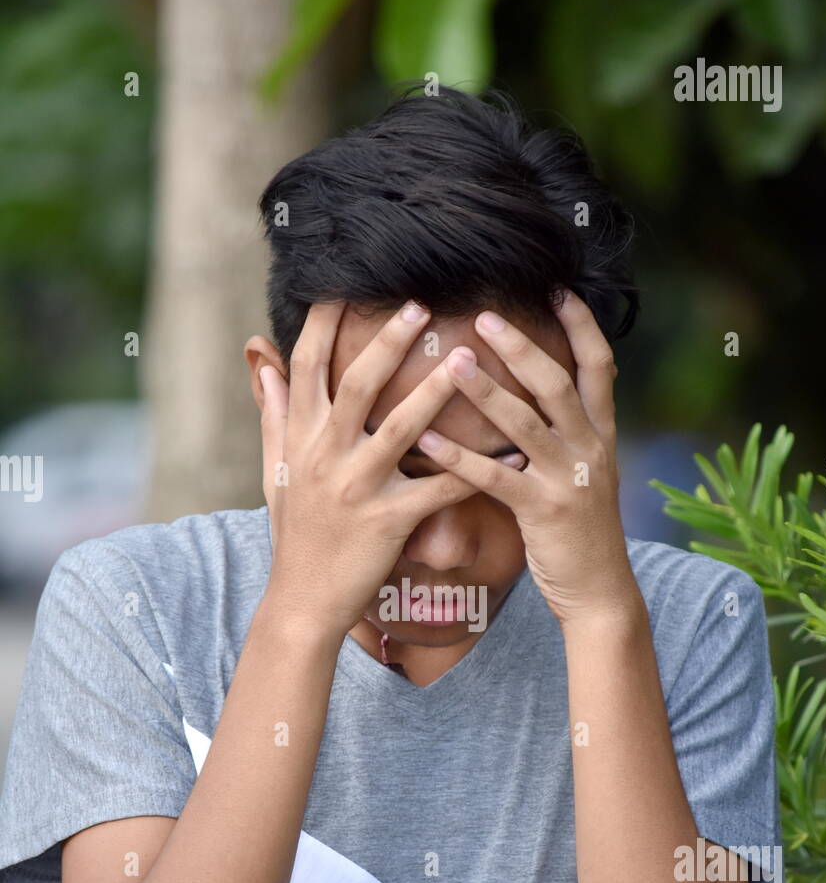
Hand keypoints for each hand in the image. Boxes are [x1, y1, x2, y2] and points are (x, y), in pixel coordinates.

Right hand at [260, 300, 478, 638]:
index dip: (324, 321)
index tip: (345, 283)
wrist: (304, 600)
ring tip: (467, 360)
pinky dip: (474, 470)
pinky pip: (437, 489)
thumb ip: (273, 411)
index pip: (306, 365)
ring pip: (399, 429)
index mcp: (300, 438)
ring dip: (434, 392)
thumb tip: (259, 357)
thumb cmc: (295, 531)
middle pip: (356, 385)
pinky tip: (510, 453)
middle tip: (420, 304)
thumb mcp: (274, 468)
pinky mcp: (388, 521)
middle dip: (387, 341)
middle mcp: (325, 456)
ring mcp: (356, 489)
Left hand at [414, 291, 639, 627]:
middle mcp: (590, 448)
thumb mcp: (585, 472)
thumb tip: (539, 391)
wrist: (600, 591)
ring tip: (454, 362)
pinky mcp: (544, 512)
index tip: (557, 287)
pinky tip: (430, 442)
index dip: (581, 325)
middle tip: (485, 315)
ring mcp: (569, 480)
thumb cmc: (581, 530)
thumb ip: (567, 432)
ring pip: (528, 424)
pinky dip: (461, 459)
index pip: (599, 365)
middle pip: (558, 383)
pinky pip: (497, 479)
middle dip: (522, 347)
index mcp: (601, 433)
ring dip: (488, 392)